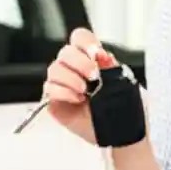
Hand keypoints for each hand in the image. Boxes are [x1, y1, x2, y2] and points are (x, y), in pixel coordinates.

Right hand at [43, 27, 117, 144]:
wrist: (119, 130)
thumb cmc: (121, 106)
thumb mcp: (121, 82)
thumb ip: (110, 67)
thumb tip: (101, 55)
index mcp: (91, 58)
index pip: (80, 38)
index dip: (86, 42)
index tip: (97, 54)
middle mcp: (74, 68)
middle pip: (66, 52)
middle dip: (80, 62)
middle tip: (94, 75)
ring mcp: (62, 83)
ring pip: (54, 68)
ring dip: (71, 78)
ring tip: (85, 90)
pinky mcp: (55, 99)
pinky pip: (49, 88)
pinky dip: (63, 91)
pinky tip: (78, 99)